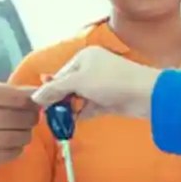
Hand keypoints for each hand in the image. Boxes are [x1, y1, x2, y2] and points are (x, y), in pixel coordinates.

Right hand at [0, 81, 39, 170]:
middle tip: (31, 117)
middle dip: (32, 118)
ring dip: (25, 134)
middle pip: (19, 119)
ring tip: (19, 129)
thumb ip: (4, 92)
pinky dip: (16, 148)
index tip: (39, 101)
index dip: (34, 100)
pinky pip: (9, 155)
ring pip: (17, 138)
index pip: (16, 97)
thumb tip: (39, 93)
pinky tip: (9, 142)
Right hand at [30, 46, 161, 120]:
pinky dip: (82, 114)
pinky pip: (90, 107)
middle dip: (60, 101)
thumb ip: (55, 89)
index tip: (41, 106)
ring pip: (79, 98)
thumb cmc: (111, 81)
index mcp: (84, 57)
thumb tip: (35, 96)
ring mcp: (101, 85)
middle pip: (68, 86)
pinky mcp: (109, 100)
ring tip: (61, 122)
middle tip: (51, 116)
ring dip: (70, 109)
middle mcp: (92, 68)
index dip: (51, 90)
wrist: (145, 94)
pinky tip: (73, 124)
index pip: (60, 74)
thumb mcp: (78, 82)